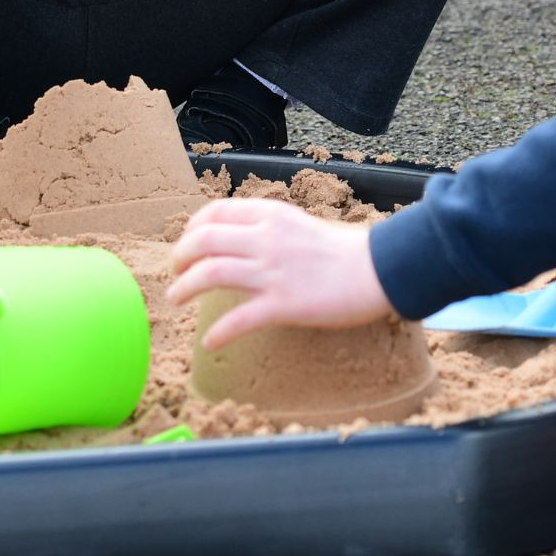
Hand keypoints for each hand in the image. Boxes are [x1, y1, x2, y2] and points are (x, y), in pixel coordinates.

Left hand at [168, 198, 392, 348]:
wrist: (380, 270)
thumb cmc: (344, 252)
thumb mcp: (299, 224)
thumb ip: (269, 229)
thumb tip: (240, 239)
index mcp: (269, 216)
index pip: (215, 213)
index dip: (192, 230)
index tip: (187, 245)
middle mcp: (265, 239)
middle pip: (203, 241)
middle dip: (180, 257)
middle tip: (176, 273)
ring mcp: (272, 272)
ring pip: (210, 274)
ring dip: (184, 287)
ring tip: (176, 298)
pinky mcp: (284, 304)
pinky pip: (239, 319)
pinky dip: (218, 332)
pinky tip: (209, 342)